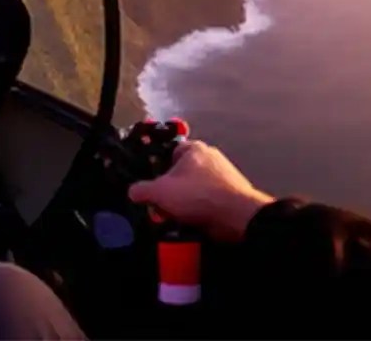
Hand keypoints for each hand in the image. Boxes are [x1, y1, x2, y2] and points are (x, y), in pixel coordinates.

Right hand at [128, 140, 273, 241]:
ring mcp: (224, 176)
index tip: (152, 184)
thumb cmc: (196, 195)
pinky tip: (192, 221)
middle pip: (181, 173)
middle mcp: (211, 158)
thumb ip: (141, 190)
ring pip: (194, 188)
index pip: (168, 151)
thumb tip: (133, 192)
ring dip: (184, 203)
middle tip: (162, 204)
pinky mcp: (232, 194)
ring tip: (176, 217)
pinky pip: (208, 200)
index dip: (157, 167)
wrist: (237, 216)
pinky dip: (199, 210)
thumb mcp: (159, 192)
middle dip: (170, 190)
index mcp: (194, 148)